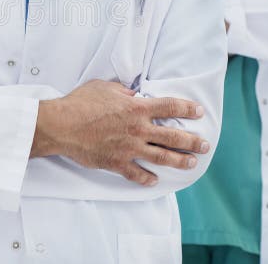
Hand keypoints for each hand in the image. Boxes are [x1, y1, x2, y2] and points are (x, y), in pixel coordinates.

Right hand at [32, 80, 209, 185]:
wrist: (62, 125)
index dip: (188, 108)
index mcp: (137, 108)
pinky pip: (137, 173)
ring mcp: (129, 148)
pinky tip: (154, 180)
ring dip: (180, 161)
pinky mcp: (117, 163)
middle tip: (205, 145)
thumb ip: (122, 90)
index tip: (199, 111)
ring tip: (191, 163)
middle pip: (174, 137)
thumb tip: (132, 93)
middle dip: (193, 142)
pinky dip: (147, 178)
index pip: (170, 106)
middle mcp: (138, 129)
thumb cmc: (80, 102)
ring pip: (162, 157)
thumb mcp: (104, 86)